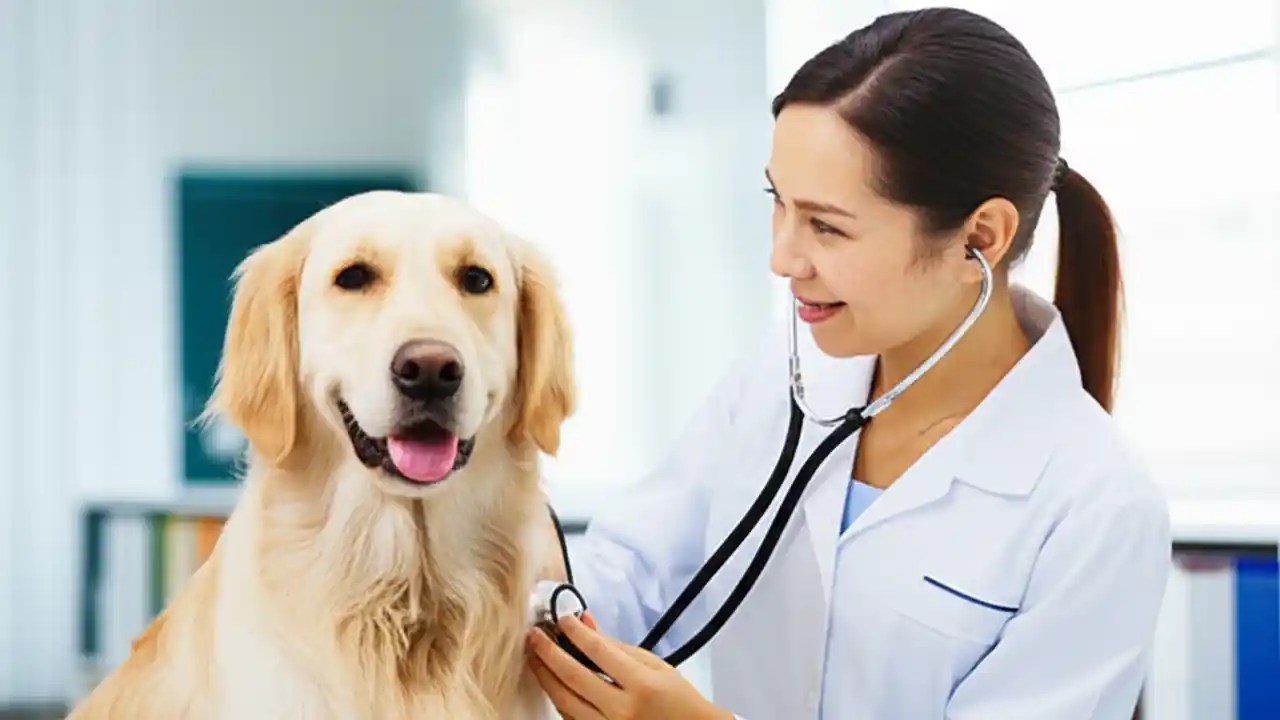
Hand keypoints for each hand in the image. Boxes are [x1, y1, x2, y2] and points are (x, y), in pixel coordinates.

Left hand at [526, 613, 731, 719]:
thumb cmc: (676, 699)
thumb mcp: (653, 665)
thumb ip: (615, 646)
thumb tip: (584, 623)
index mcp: (641, 686)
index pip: (598, 652)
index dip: (575, 632)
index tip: (561, 618)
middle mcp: (622, 711)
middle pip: (573, 678)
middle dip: (548, 653)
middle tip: (534, 635)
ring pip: (564, 702)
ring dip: (545, 676)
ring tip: (535, 656)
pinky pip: (570, 718)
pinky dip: (559, 698)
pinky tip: (552, 681)